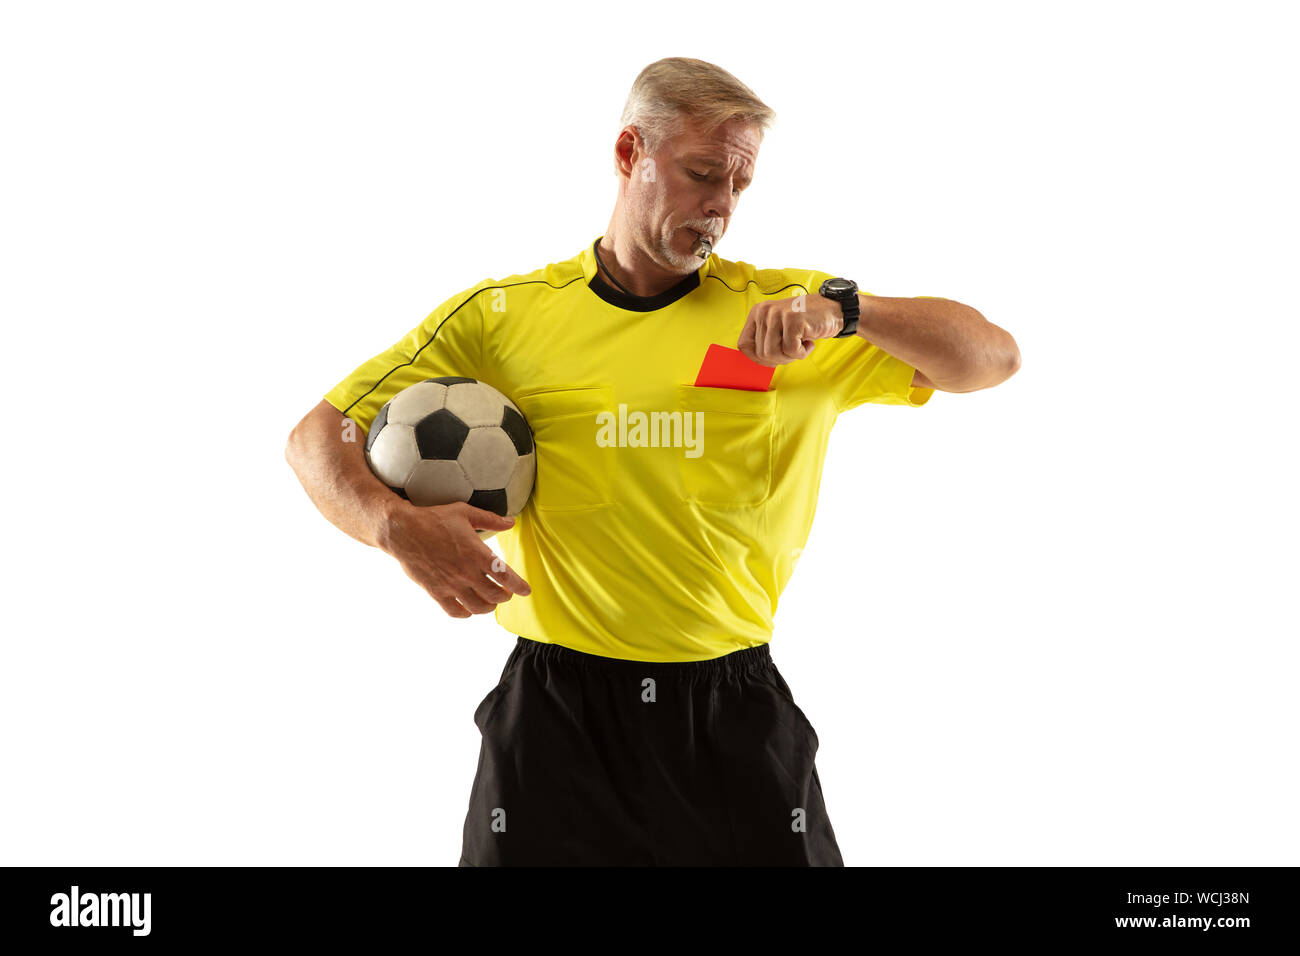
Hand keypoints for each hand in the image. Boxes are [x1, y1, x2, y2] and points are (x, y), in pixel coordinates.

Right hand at [379, 501, 530, 618]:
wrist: (403, 531)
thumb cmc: (434, 519)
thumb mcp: (465, 512)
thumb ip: (490, 519)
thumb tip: (511, 522)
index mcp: (476, 553)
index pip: (505, 576)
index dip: (519, 586)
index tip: (526, 591)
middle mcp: (466, 572)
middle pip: (495, 595)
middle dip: (505, 596)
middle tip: (506, 593)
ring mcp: (451, 585)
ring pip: (478, 607)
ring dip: (488, 606)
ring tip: (490, 601)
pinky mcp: (436, 592)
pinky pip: (455, 612)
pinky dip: (466, 613)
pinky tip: (469, 608)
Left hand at [736, 294, 844, 366]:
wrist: (832, 310)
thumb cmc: (805, 322)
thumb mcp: (778, 328)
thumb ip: (764, 341)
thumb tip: (754, 360)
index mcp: (757, 313)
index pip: (744, 345)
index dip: (757, 358)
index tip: (773, 357)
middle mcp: (764, 311)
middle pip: (760, 353)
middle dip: (779, 358)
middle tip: (793, 348)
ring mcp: (778, 314)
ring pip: (773, 354)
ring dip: (790, 356)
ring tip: (800, 344)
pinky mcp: (793, 320)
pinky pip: (791, 350)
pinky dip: (802, 353)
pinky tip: (808, 341)